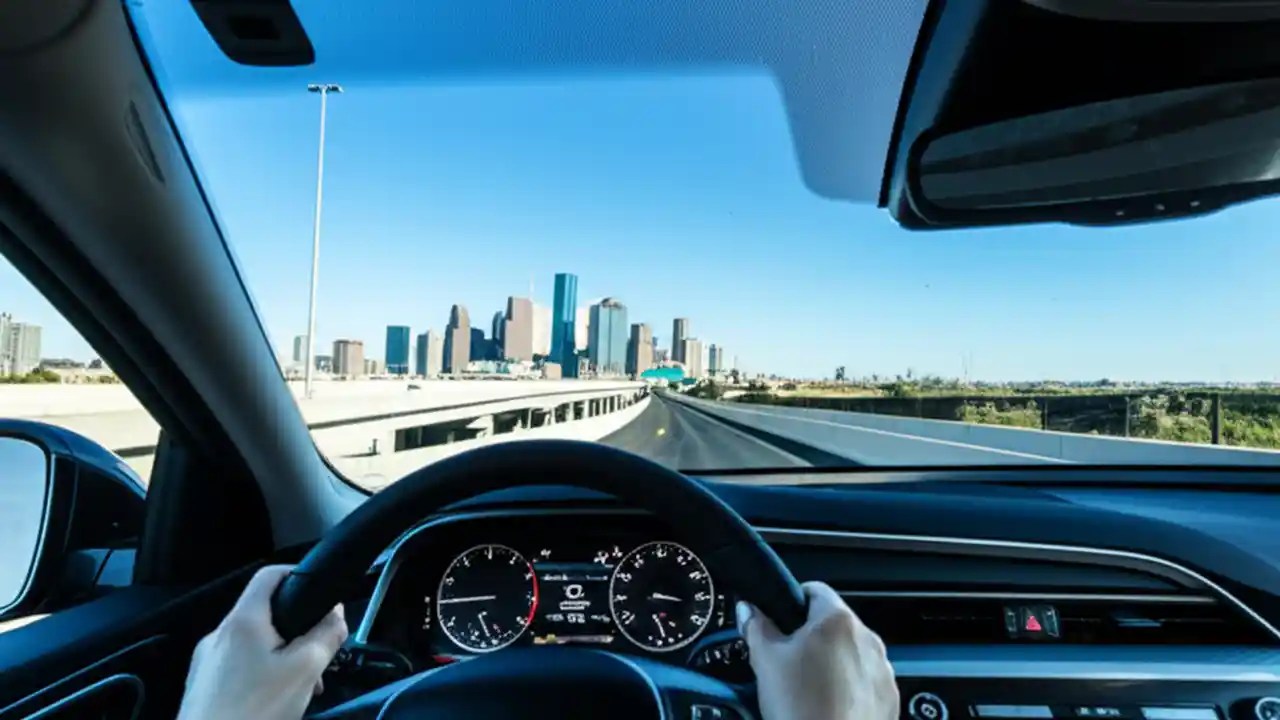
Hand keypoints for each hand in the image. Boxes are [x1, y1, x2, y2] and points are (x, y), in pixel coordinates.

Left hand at [178, 565, 347, 719]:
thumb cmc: (255, 708)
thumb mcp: (305, 670)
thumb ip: (326, 636)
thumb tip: (336, 613)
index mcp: (242, 620)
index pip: (269, 575)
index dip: (297, 573)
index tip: (320, 592)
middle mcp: (218, 635)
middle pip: (264, 614)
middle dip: (296, 630)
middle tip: (318, 656)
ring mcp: (206, 662)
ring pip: (252, 645)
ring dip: (281, 657)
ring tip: (300, 686)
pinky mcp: (202, 687)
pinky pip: (238, 667)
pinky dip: (261, 674)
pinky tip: (273, 700)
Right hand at [738, 581, 897, 719]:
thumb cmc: (800, 706)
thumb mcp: (766, 661)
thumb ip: (756, 627)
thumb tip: (748, 609)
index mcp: (837, 620)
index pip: (814, 590)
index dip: (793, 602)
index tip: (781, 621)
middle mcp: (867, 639)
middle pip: (834, 624)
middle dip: (813, 637)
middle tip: (789, 661)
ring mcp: (883, 669)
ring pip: (852, 653)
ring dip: (834, 662)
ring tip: (810, 689)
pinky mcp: (889, 697)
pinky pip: (866, 681)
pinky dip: (850, 687)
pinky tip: (830, 705)